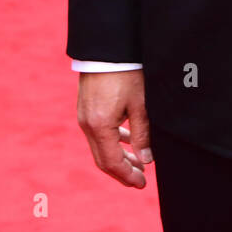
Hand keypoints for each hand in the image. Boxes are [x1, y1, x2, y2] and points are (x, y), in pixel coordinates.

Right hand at [77, 71, 152, 188]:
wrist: (106, 47)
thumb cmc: (126, 72)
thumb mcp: (140, 104)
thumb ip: (142, 134)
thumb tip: (147, 159)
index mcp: (100, 126)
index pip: (112, 162)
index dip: (127, 176)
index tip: (141, 184)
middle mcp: (87, 124)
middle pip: (103, 159)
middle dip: (122, 171)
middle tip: (140, 180)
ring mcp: (84, 116)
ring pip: (100, 147)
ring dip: (118, 157)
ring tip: (138, 163)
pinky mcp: (86, 108)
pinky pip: (98, 133)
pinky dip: (112, 141)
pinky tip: (127, 140)